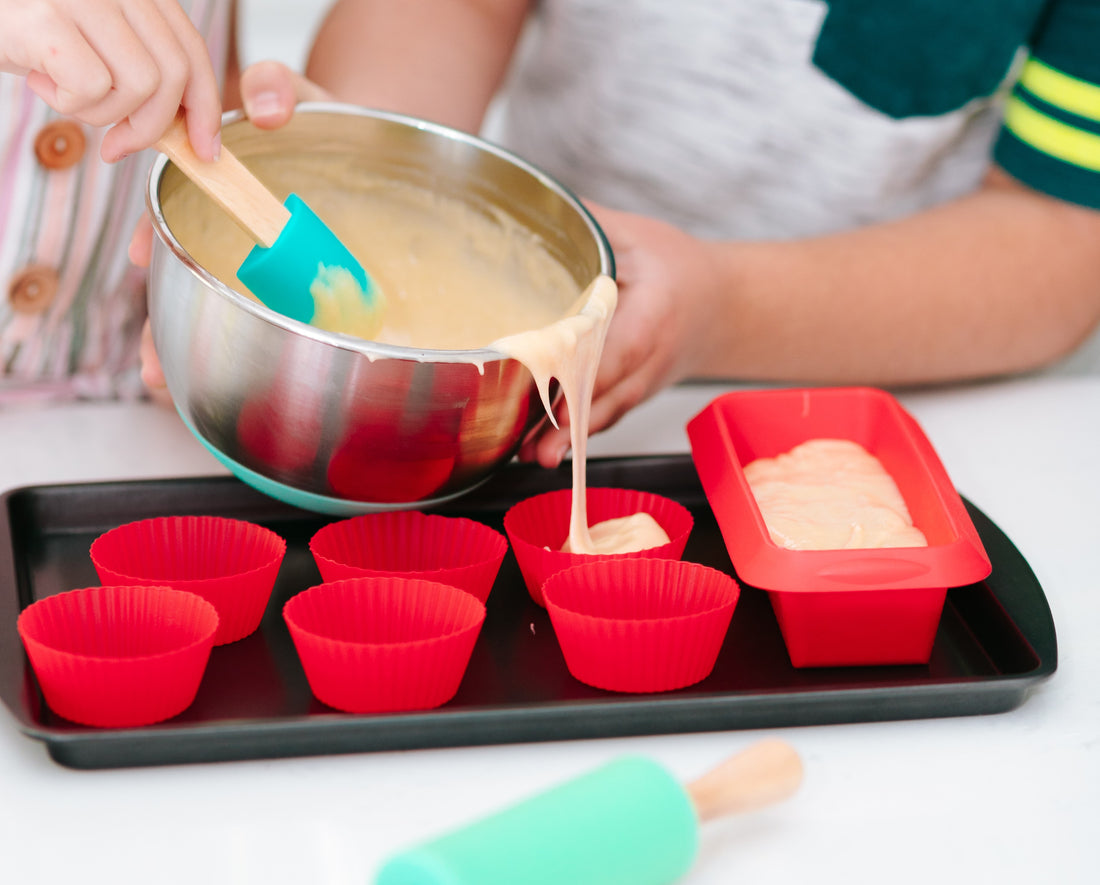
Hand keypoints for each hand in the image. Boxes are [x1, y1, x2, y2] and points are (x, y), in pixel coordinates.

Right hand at [0, 0, 222, 160]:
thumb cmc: (34, 36)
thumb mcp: (100, 47)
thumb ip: (148, 74)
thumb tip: (193, 136)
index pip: (193, 51)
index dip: (207, 108)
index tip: (205, 149)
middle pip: (174, 74)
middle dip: (152, 126)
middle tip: (118, 142)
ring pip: (140, 84)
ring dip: (103, 113)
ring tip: (66, 93)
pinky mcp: (47, 18)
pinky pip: (92, 87)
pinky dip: (70, 104)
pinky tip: (41, 83)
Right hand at [127, 60, 332, 401]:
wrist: (375, 161)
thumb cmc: (326, 127)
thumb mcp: (301, 97)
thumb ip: (277, 87)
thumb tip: (266, 109)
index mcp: (222, 191)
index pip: (173, 213)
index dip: (156, 236)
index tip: (146, 257)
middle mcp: (230, 236)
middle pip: (184, 282)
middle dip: (159, 321)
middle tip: (148, 358)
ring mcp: (257, 269)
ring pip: (212, 312)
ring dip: (185, 349)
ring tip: (162, 382)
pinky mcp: (291, 294)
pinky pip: (262, 326)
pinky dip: (243, 354)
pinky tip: (223, 385)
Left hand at [520, 203, 725, 466]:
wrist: (723, 308)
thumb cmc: (677, 269)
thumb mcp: (638, 236)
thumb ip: (590, 224)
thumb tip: (530, 204)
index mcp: (654, 314)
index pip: (620, 348)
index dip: (589, 374)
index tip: (558, 394)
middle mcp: (650, 358)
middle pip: (609, 394)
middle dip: (571, 423)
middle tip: (533, 447)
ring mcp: (642, 383)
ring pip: (605, 415)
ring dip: (568, 440)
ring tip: (532, 457)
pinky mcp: (630, 396)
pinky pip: (602, 418)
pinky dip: (574, 437)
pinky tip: (542, 451)